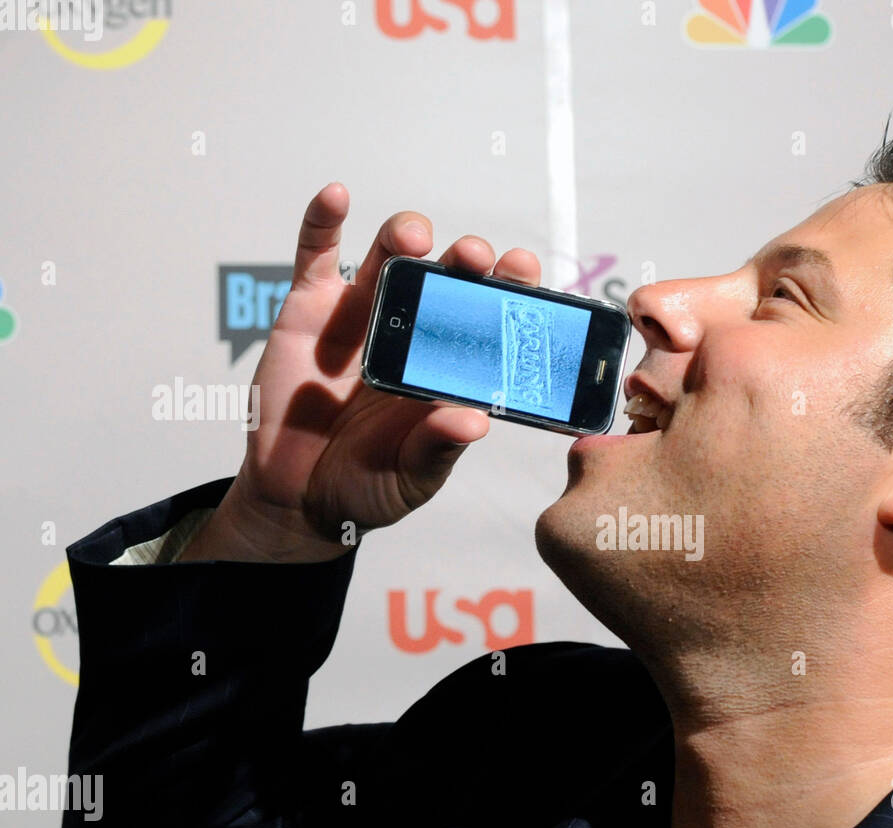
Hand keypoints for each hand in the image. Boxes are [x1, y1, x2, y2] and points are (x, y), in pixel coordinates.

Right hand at [181, 182, 541, 562]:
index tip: (525, 271)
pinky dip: (324, 221)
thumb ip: (439, 446)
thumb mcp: (412, 476)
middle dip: (468, 259)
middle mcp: (414, 331)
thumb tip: (475, 421)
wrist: (298, 497)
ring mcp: (362, 315)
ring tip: (415, 238)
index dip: (512, 290)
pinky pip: (315, 256)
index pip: (492, 317)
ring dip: (408, 234)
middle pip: (449, 277)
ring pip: (391, 256)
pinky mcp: (310, 311)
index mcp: (450, 366)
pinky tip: (337, 196)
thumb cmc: (366, 486)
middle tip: (476, 259)